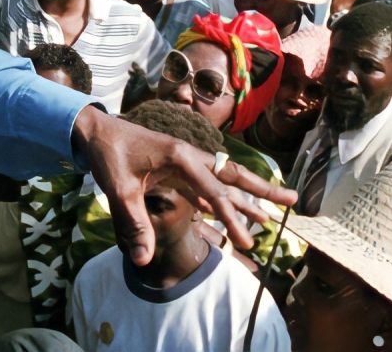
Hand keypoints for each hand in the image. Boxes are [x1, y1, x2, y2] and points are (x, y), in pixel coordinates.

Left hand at [72, 107, 295, 264]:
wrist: (98, 132)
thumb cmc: (109, 155)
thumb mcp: (117, 188)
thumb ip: (133, 222)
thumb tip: (143, 258)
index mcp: (181, 156)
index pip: (214, 191)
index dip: (231, 218)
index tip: (245, 241)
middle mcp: (191, 157)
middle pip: (234, 176)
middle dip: (264, 191)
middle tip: (294, 201)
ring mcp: (188, 162)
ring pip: (226, 181)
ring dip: (251, 195)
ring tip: (277, 210)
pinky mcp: (180, 170)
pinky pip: (210, 187)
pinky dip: (226, 199)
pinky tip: (237, 213)